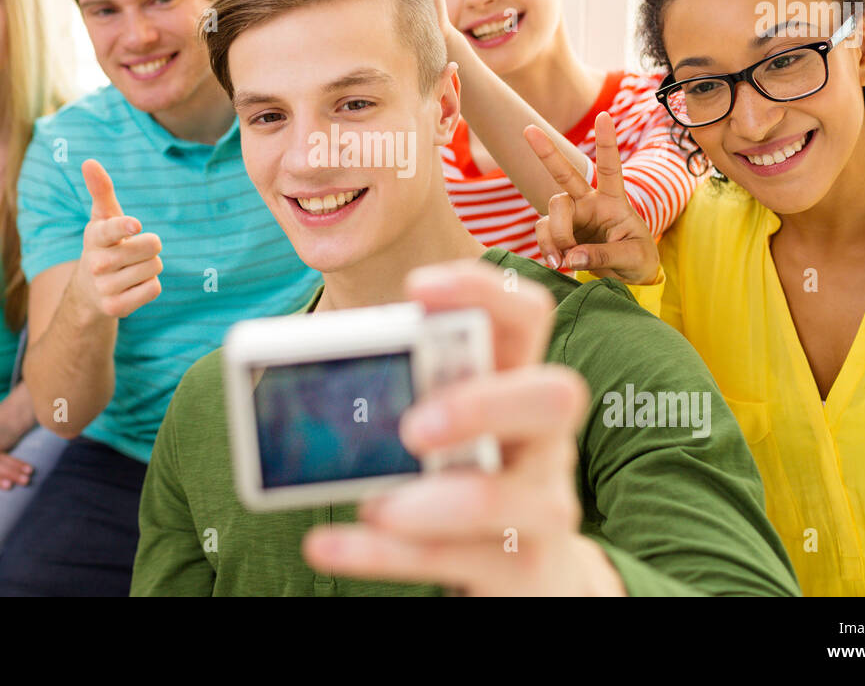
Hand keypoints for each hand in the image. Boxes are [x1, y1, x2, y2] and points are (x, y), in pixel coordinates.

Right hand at [72, 159, 163, 318]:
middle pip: (150, 247)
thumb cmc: (104, 245)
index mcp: (95, 237)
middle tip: (136, 249)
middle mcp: (96, 263)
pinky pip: (153, 289)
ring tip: (133, 267)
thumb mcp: (102, 218)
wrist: (89, 290)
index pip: (111, 229)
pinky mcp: (116, 308)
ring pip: (154, 268)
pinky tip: (134, 284)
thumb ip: (100, 190)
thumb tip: (89, 161)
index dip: (125, 226)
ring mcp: (105, 287)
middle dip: (151, 245)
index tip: (135, 225)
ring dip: (151, 265)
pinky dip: (150, 285)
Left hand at [300, 259, 625, 595]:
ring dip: (433, 502)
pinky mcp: (525, 569)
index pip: (527, 316)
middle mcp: (544, 437)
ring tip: (375, 504)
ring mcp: (544, 504)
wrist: (528, 576)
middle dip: (482, 403)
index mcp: (517, 383)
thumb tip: (309, 374)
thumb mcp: (443, 431)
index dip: (483, 291)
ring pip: (506, 497)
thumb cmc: (464, 479)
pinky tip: (327, 546)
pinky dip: (382, 554)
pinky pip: (456, 559)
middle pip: (555, 396)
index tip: (417, 288)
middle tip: (414, 428)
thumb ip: (400, 398)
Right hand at [527, 111, 659, 283]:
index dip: (606, 142)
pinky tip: (558, 263)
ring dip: (555, 236)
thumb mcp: (633, 257)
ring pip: (551, 212)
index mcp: (614, 200)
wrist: (629, 277)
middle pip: (564, 175)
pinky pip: (543, 233)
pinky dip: (547, 249)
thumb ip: (604, 255)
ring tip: (563, 260)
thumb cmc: (638, 258)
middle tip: (528, 129)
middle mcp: (589, 203)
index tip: (604, 116)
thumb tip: (572, 256)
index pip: (610, 168)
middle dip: (547, 152)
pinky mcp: (559, 233)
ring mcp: (572, 217)